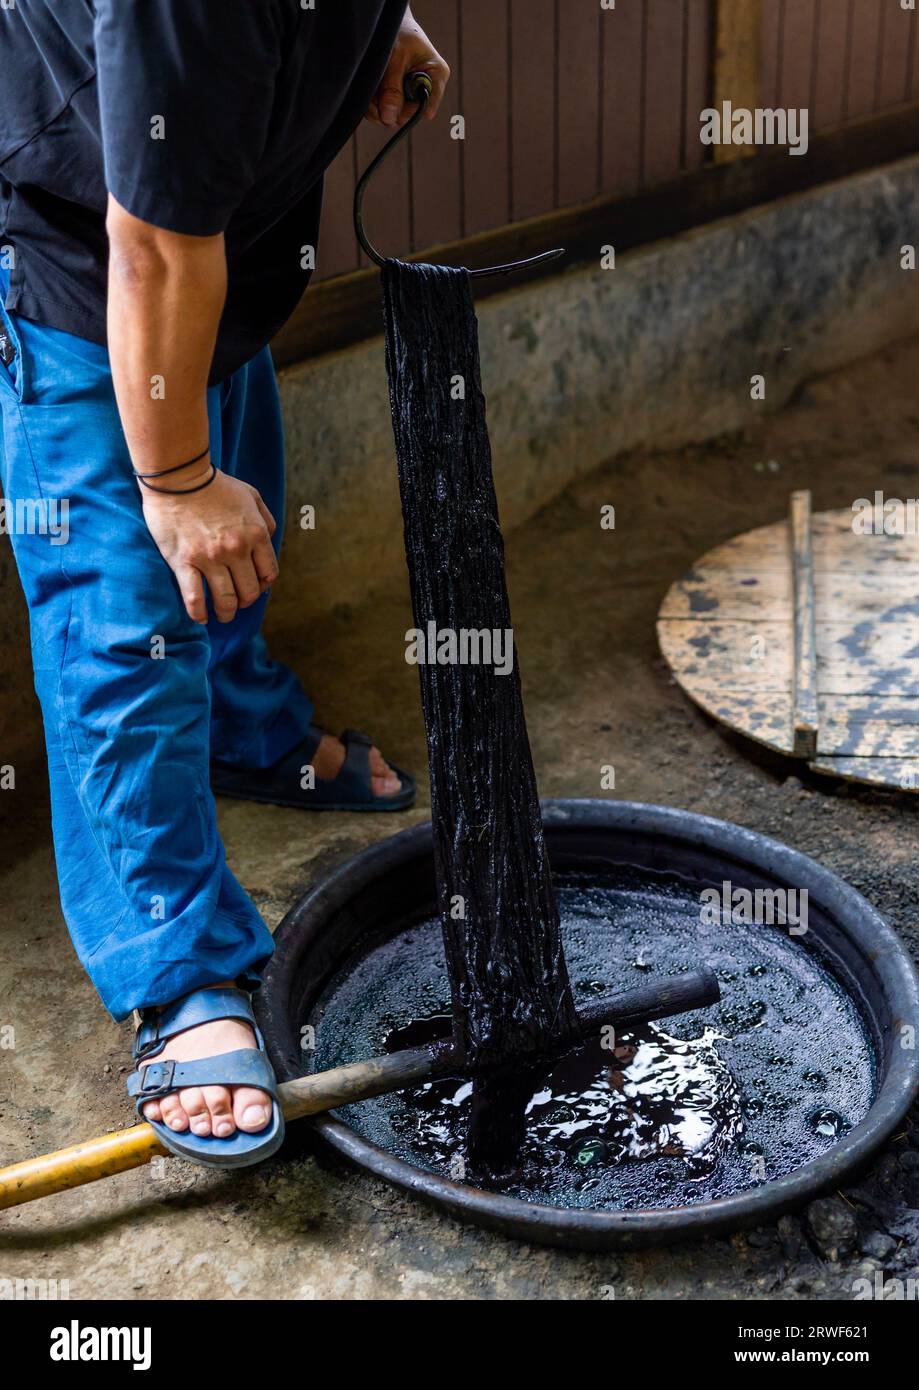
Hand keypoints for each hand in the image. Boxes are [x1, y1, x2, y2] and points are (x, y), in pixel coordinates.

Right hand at [140, 468, 278, 624]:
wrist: (179, 477)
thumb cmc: (215, 485)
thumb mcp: (252, 496)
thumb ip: (266, 520)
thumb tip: (269, 542)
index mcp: (256, 535)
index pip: (268, 574)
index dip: (263, 586)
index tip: (254, 588)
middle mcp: (236, 549)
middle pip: (249, 592)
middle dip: (245, 602)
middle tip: (237, 603)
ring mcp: (210, 558)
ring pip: (226, 601)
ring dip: (226, 613)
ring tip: (223, 615)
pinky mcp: (184, 562)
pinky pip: (194, 598)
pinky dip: (199, 613)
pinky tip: (202, 618)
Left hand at [366, 6, 449, 126]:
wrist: (388, 23)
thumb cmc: (398, 32)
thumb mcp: (396, 58)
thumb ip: (392, 88)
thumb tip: (388, 119)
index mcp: (436, 75)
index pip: (427, 107)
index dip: (407, 111)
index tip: (388, 106)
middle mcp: (426, 88)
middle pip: (409, 114)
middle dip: (389, 109)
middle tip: (373, 98)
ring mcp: (412, 94)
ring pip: (395, 115)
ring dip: (379, 109)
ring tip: (370, 92)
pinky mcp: (399, 96)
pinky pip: (387, 111)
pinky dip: (375, 106)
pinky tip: (370, 94)